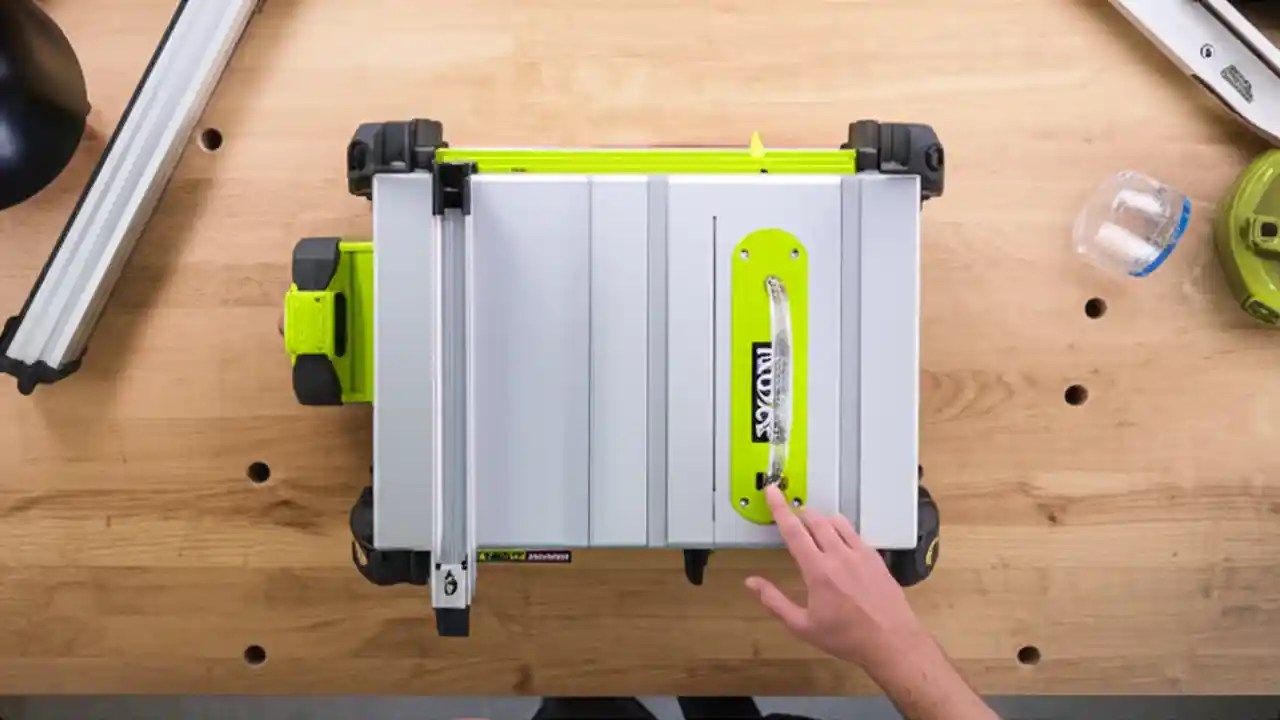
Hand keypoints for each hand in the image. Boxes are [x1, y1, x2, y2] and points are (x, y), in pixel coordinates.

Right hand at [745, 485, 928, 670]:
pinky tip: (840, 544)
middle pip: (816, 520)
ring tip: (814, 527)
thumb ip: (774, 602)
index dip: (780, 509)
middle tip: (793, 517)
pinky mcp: (876, 558)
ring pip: (837, 522)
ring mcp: (860, 554)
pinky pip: (855, 533)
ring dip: (821, 519)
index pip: (794, 531)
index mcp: (818, 570)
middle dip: (800, 513)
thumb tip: (751, 582)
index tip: (772, 490)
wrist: (891, 642)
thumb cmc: (844, 637)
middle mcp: (839, 555)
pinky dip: (842, 530)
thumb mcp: (803, 626)